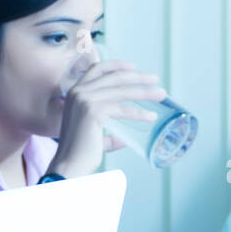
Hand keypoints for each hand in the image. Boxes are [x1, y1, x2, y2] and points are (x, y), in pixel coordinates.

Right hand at [47, 58, 165, 178]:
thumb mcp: (93, 132)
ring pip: (122, 91)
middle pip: (114, 77)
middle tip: (156, 80)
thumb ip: (107, 131)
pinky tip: (151, 116)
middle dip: (138, 77)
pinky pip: (123, 109)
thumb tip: (124, 138)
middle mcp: (78, 92)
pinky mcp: (93, 111)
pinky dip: (140, 113)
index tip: (133, 67)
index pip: (96, 69)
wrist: (69, 166)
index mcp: (74, 92)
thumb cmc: (79, 153)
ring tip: (161, 95)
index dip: (116, 65)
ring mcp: (84, 100)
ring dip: (145, 92)